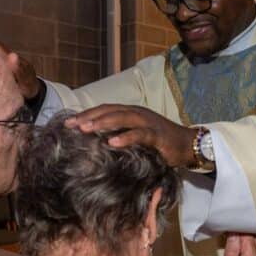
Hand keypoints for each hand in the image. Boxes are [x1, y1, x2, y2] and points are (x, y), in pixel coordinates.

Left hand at [65, 104, 197, 167]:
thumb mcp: (136, 139)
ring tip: (86, 129)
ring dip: (103, 123)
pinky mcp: (157, 134)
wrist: (187, 145)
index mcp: (130, 112)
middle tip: (71, 125)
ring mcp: (147, 122)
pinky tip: (112, 143)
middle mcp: (137, 113)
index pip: (105, 110)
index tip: (68, 123)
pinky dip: (125, 137)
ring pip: (122, 118)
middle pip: (109, 110)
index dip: (86, 114)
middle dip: (89, 117)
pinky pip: (139, 134)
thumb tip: (97, 146)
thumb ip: (119, 137)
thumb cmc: (160, 144)